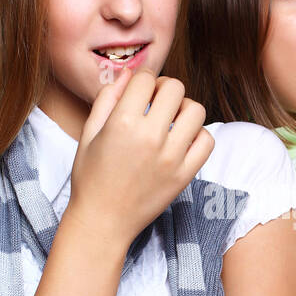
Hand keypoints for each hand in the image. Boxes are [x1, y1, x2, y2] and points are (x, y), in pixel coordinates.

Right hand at [68, 68, 214, 246]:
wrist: (103, 221)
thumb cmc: (91, 177)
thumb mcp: (89, 133)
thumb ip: (107, 98)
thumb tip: (128, 74)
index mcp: (122, 123)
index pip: (146, 78)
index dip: (143, 78)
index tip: (141, 89)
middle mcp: (150, 137)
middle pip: (175, 88)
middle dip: (165, 88)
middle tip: (156, 101)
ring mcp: (171, 157)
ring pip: (195, 110)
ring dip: (184, 109)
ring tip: (171, 119)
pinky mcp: (184, 175)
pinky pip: (206, 141)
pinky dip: (197, 135)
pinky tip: (181, 140)